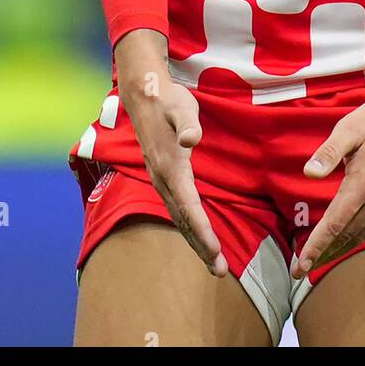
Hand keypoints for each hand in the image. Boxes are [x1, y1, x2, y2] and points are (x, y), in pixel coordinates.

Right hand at [114, 28, 227, 276]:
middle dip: (200, 246)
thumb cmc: (169, 101)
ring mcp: (160, 179)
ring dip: (195, 240)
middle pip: (183, 220)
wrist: (144, 95)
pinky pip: (176, 209)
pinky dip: (188, 226)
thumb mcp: (183, 107)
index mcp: (171, 167)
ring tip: (213, 262)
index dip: (202, 230)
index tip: (215, 251)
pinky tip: (198, 235)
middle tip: (219, 270)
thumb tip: (193, 139)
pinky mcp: (162, 177)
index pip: (189, 206)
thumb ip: (189, 124)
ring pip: (178, 217)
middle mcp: (163, 179)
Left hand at [290, 47, 364, 280]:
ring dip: (340, 250)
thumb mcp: (348, 128)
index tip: (301, 265)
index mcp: (363, 183)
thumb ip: (328, 153)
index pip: (335, 224)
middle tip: (302, 270)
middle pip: (347, 236)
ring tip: (321, 260)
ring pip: (362, 234)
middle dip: (324, 254)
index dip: (316, 246)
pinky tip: (347, 238)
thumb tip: (308, 174)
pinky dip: (357, 237)